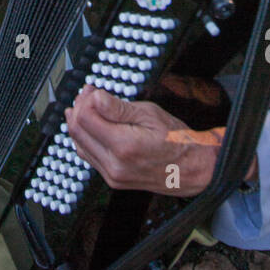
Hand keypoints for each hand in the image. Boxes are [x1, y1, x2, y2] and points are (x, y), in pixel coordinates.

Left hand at [64, 85, 223, 196]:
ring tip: (88, 105)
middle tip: (88, 94)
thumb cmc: (176, 139)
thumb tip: (94, 98)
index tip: (93, 89)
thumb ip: (118, 108)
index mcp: (124, 146)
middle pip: (78, 132)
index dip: (85, 100)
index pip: (85, 118)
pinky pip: (88, 156)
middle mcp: (114, 165)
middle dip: (79, 108)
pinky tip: (90, 125)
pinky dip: (86, 138)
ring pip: (79, 144)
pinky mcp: (113, 179)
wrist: (191, 170)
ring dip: (79, 122)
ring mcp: (112, 175)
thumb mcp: (150, 114)